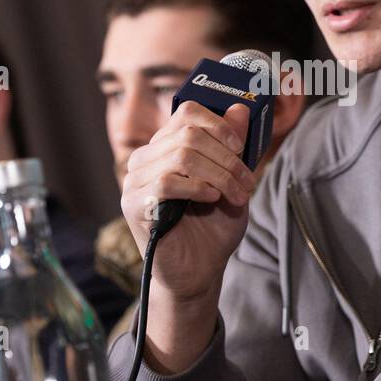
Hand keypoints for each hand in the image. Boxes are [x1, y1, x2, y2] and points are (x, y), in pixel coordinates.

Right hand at [120, 102, 256, 371]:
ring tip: (237, 196)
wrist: (199, 272)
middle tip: (247, 183)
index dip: (218, 125)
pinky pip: (165, 181)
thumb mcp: (232, 181)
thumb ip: (233, 147)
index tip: (240, 148)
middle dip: (227, 158)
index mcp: (167, 147)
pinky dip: (197, 187)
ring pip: (181, 155)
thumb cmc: (213, 227)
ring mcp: (135, 181)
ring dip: (219, 174)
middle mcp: (146, 158)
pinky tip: (212, 199)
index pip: (187, 112)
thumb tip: (240, 108)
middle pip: (189, 134)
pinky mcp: (133, 205)